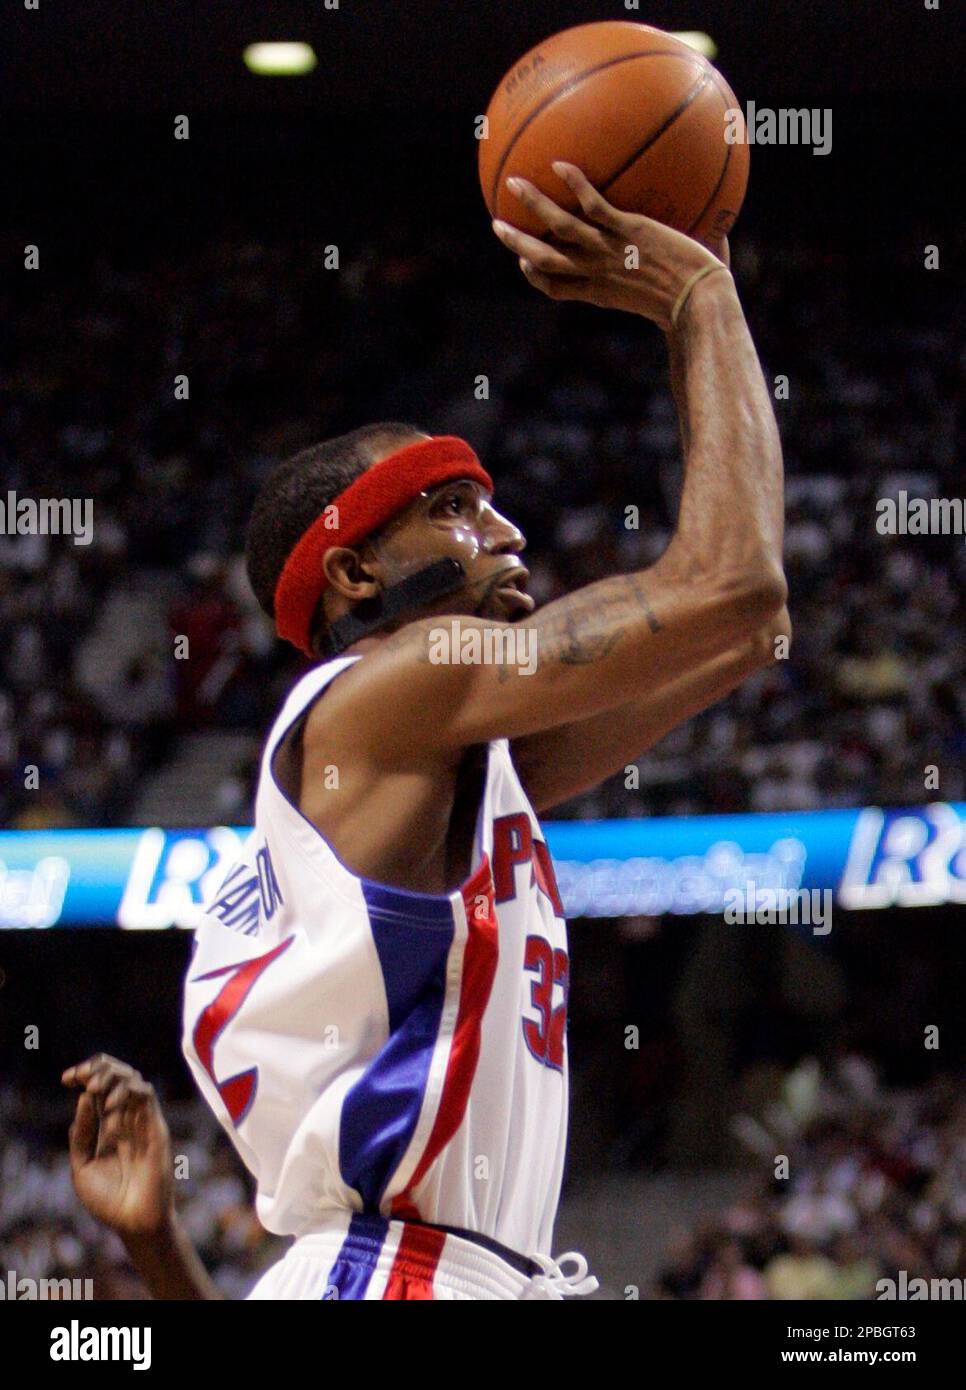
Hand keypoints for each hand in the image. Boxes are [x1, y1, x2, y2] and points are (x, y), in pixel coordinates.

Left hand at [63, 1053, 173, 1236]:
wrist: (133, 1222)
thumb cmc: (109, 1201)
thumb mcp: (82, 1166)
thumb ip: (82, 1135)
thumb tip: (84, 1099)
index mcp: (109, 1126)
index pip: (101, 1087)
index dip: (86, 1075)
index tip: (66, 1079)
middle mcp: (127, 1118)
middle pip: (118, 1075)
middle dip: (98, 1068)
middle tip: (80, 1077)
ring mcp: (143, 1121)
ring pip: (133, 1078)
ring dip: (111, 1076)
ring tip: (92, 1088)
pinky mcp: (156, 1127)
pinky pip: (146, 1096)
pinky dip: (126, 1092)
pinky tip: (109, 1106)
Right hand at [492, 162, 732, 329]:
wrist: (701, 305)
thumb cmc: (697, 306)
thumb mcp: (673, 296)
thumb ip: (669, 272)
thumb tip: (704, 245)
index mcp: (599, 293)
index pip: (555, 288)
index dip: (535, 275)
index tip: (525, 263)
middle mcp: (596, 273)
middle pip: (542, 261)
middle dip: (515, 243)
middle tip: (497, 224)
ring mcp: (610, 251)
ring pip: (558, 228)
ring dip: (533, 205)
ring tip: (514, 183)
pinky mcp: (628, 231)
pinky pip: (593, 205)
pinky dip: (574, 185)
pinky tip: (560, 163)